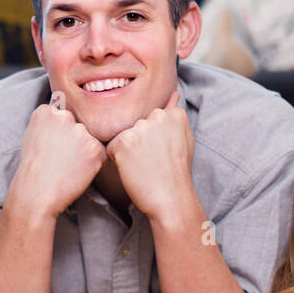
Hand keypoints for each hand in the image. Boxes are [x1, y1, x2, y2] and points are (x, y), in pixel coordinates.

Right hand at [8, 99, 106, 220]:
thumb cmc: (32, 171)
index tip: (55, 146)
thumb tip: (60, 122)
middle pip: (78, 125)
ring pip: (90, 139)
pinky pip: (100, 153)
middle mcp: (64, 117)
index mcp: (46, 112)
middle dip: (75, 140)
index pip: (62, 115)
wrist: (36, 193)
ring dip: (85, 151)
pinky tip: (77, 171)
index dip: (61, 133)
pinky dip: (93, 163)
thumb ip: (47, 125)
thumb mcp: (31, 137)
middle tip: (63, 158)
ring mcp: (80, 132)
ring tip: (68, 166)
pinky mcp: (94, 148)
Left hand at [106, 91, 194, 219]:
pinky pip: (110, 147)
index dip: (151, 139)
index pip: (149, 119)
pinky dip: (116, 160)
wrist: (170, 197)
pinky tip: (133, 169)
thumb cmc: (176, 173)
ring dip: (126, 151)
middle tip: (151, 161)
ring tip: (143, 165)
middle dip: (137, 142)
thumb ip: (173, 116)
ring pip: (122, 136)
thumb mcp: (183, 139)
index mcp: (173, 114)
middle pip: (134, 126)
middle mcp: (157, 116)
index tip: (160, 153)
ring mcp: (140, 128)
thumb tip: (173, 94)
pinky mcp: (124, 141)